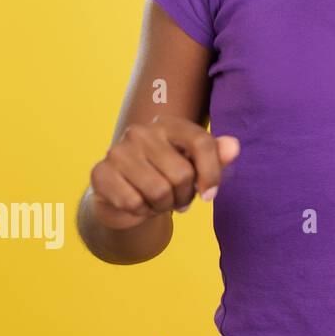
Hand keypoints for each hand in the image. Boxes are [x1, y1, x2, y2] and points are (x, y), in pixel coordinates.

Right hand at [87, 116, 239, 228]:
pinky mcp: (100, 172)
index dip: (212, 174)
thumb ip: (217, 155)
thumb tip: (233, 146)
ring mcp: (118, 150)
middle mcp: (142, 132)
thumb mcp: (196, 164)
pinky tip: (139, 203)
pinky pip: (133, 202)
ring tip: (159, 201)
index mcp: (170, 124)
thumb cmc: (167, 174)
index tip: (210, 195)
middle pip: (182, 174)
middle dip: (184, 196)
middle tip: (177, 198)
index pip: (203, 143)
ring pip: (159, 191)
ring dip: (163, 206)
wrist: (125, 191)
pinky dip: (141, 212)